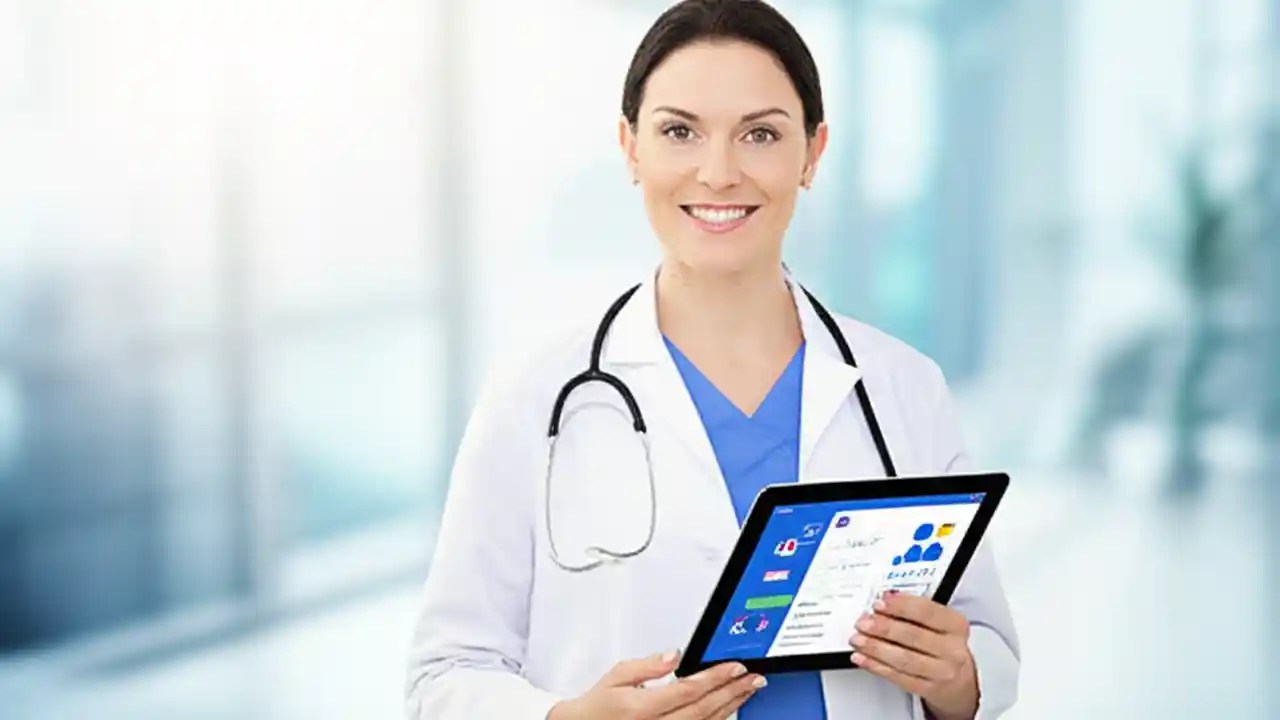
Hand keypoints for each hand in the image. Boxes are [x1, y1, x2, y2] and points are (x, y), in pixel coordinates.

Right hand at [547, 650, 766, 719]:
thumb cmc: (596, 707)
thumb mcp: (616, 676)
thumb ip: (647, 666)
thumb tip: (673, 655)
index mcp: (640, 708)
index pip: (688, 690)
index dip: (716, 677)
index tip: (735, 667)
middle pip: (703, 710)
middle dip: (731, 691)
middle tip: (752, 678)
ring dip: (730, 707)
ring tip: (746, 691)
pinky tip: (726, 711)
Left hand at [849, 592, 978, 719]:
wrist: (959, 679)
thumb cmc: (943, 643)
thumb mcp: (938, 622)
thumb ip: (913, 611)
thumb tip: (884, 602)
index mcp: (955, 625)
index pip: (927, 611)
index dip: (901, 606)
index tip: (880, 603)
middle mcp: (952, 649)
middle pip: (913, 636)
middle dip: (883, 628)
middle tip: (863, 623)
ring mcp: (941, 672)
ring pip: (904, 659)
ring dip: (876, 648)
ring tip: (858, 640)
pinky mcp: (928, 689)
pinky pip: (899, 677)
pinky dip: (876, 667)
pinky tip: (863, 658)